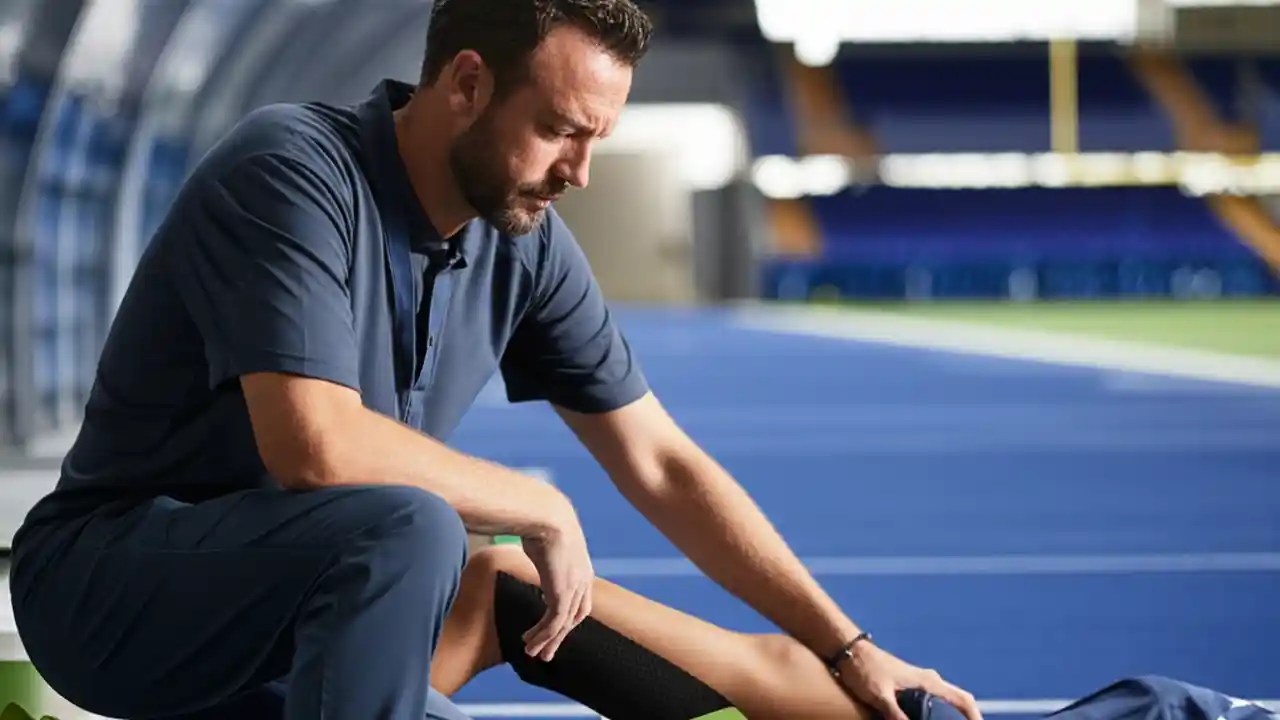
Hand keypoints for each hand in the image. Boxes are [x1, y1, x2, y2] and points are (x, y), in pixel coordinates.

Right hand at [519, 509, 593, 661]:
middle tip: (547, 652)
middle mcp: (583, 579)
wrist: (546, 514)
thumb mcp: (545, 537)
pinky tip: (530, 643)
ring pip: (563, 624)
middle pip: (575, 616)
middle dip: (560, 635)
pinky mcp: (563, 592)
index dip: (566, 615)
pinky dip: (543, 635)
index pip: (579, 600)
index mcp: (582, 567)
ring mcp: (575, 587)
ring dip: (548, 640)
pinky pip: (554, 622)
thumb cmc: (541, 519)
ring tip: (534, 654)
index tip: (551, 626)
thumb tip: (527, 538)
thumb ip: (541, 547)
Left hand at [835, 641, 982, 719]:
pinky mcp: (906, 687)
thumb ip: (896, 715)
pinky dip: (932, 715)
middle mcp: (927, 681)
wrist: (848, 651)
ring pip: (941, 703)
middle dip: (962, 718)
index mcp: (928, 681)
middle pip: (955, 703)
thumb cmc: (864, 669)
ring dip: (946, 717)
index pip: (963, 699)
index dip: (975, 716)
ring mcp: (918, 683)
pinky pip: (928, 703)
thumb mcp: (880, 695)